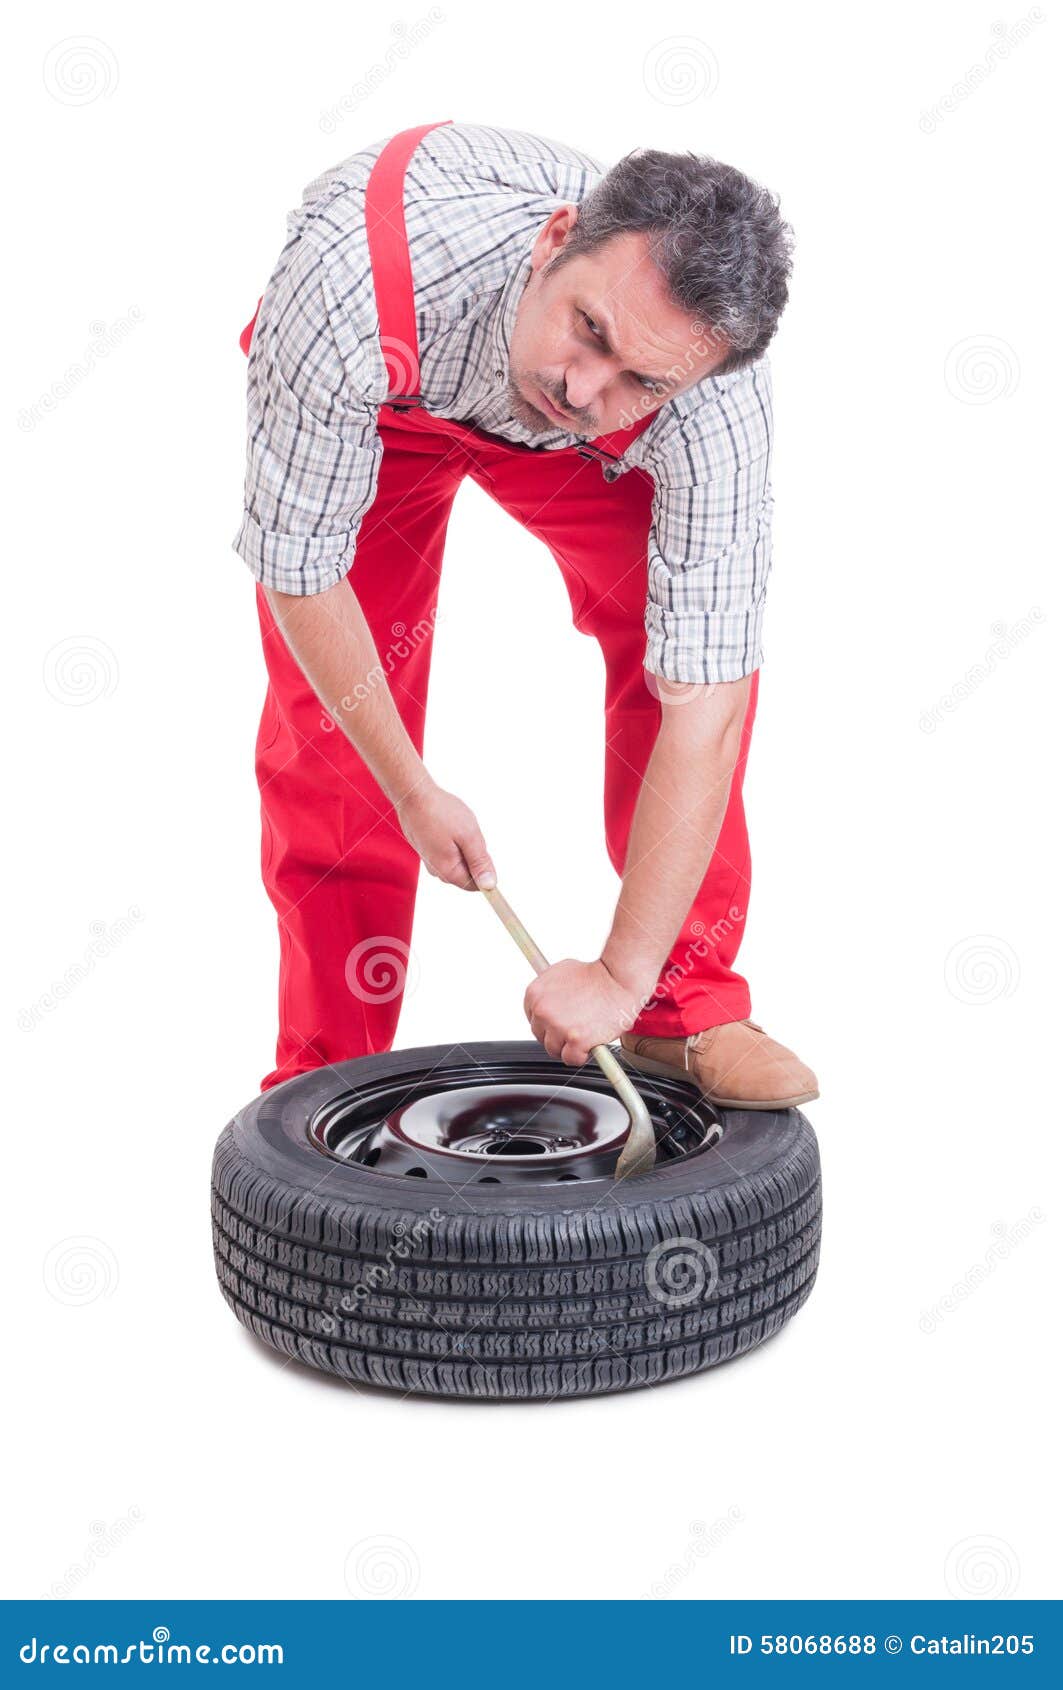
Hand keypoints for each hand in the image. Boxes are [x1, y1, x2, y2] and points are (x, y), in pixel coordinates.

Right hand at [395, 781, 495, 891]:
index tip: (481, 847)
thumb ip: (480, 863)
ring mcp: (430, 861)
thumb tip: (490, 886)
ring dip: (464, 845)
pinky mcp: (427, 850)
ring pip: (458, 859)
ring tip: (455, 827)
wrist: (412, 795)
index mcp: (448, 872)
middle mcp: (437, 871)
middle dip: (473, 854)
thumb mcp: (469, 836)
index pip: (475, 886)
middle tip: (466, 832)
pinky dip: (453, 839)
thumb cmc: (440, 812)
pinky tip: (447, 825)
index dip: (485, 871)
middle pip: (467, 872)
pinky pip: (448, 850)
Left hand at [523, 958, 640, 1066]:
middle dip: (557, 1036)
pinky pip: (572, 1059)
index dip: (548, 1023)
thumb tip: (544, 1002)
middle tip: (575, 1029)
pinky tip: (590, 1043)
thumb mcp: (561, 972)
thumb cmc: (596, 974)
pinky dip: (582, 1055)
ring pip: (554, 1050)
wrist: (618, 977)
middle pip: (541, 1036)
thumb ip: (548, 991)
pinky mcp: (575, 1040)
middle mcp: (542, 1011)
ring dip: (569, 1046)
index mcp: (535, 994)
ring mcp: (558, 1027)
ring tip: (585, 1034)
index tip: (559, 1024)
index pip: (533, 1019)